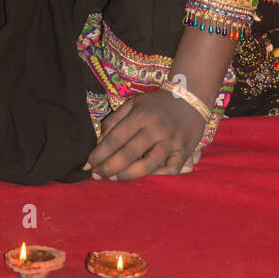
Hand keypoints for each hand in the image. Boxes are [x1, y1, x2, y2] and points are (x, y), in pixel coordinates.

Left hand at [84, 89, 205, 180]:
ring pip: (147, 166)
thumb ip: (115, 120)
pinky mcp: (185, 151)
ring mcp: (172, 142)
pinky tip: (143, 175)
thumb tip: (99, 141)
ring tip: (114, 179)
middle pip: (128, 154)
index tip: (88, 164)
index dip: (100, 153)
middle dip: (109, 168)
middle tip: (97, 175)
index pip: (115, 138)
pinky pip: (169, 170)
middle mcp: (156, 129)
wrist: (191, 98)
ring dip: (127, 175)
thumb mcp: (134, 103)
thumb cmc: (157, 103)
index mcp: (141, 115)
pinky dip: (156, 176)